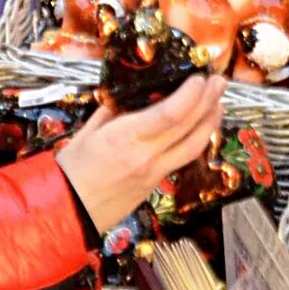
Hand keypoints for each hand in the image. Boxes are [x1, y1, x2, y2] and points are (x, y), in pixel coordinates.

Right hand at [53, 76, 228, 230]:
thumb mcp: (87, 131)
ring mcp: (156, 173)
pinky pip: (184, 158)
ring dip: (210, 122)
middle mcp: (148, 156)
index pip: (170, 114)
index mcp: (126, 138)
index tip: (199, 77)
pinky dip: (197, 139)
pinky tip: (199, 129)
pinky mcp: (157, 183)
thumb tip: (134, 93)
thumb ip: (113, 110)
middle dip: (209, 101)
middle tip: (219, 81)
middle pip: (189, 127)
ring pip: (194, 146)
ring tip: (219, 102)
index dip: (191, 94)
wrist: (69, 212)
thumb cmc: (72, 169)